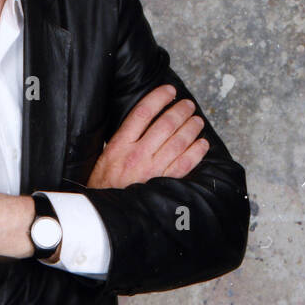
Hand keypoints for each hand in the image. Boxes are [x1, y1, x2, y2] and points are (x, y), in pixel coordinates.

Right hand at [88, 85, 207, 188]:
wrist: (104, 213)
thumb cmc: (103, 185)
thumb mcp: (104, 157)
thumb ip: (121, 141)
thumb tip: (140, 123)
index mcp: (119, 145)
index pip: (142, 112)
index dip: (158, 97)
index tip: (169, 90)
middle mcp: (137, 155)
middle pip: (165, 124)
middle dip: (180, 110)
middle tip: (188, 105)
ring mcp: (153, 169)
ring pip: (179, 141)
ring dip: (191, 127)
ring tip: (197, 120)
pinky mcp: (164, 183)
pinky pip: (186, 163)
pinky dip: (197, 151)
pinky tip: (202, 144)